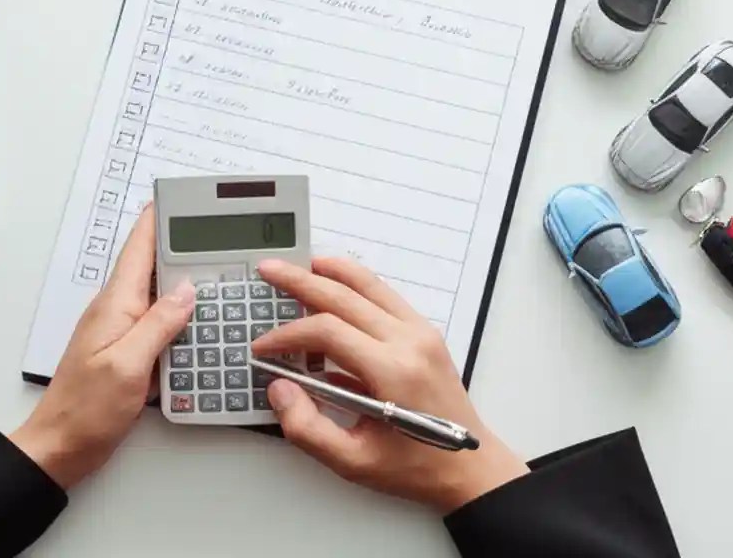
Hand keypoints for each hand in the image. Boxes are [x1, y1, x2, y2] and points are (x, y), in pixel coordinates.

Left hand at [10, 206, 192, 489]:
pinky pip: (161, 322)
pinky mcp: (129, 351)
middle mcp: (118, 310)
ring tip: (219, 268)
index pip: (139, 246)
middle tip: (217, 230)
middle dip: (183, 245)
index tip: (183, 196)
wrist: (62, 447)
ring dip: (187, 280)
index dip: (160, 217)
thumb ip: (159, 324)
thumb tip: (187, 291)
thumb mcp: (128, 365)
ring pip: (161, 294)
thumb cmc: (84, 411)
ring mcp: (123, 330)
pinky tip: (203, 321)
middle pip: (154, 265)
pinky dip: (183, 316)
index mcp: (115, 304)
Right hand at [251, 257, 529, 513]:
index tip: (263, 347)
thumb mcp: (353, 461)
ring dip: (331, 271)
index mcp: (393, 371)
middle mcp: (409, 342)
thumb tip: (279, 388)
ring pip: (369, 285)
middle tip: (269, 270)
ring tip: (300, 264)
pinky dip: (356, 282)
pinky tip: (334, 281)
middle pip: (345, 296)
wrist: (469, 467)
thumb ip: (307, 428)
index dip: (288, 335)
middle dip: (301, 281)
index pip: (328, 332)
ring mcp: (421, 333)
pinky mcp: (425, 334)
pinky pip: (385, 295)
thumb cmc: (415, 467)